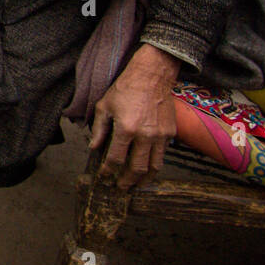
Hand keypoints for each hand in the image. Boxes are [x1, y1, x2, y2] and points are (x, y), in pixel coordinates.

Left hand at [89, 44, 179, 188]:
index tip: (104, 176)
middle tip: (121, 187)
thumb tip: (93, 148)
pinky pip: (162, 155)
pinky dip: (154, 165)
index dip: (108, 171)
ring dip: (144, 179)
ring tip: (137, 186)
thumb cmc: (125, 89)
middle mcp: (145, 136)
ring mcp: (160, 136)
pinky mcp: (170, 133)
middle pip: (137, 169)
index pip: (115, 159)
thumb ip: (99, 129)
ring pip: (154, 167)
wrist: (152, 77)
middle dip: (127, 181)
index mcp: (126, 129)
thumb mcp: (104, 106)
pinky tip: (147, 168)